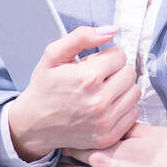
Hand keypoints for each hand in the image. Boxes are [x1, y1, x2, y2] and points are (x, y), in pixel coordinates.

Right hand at [7, 25, 139, 161]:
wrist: (32, 125)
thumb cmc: (44, 88)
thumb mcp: (53, 55)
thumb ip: (82, 37)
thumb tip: (111, 30)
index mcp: (87, 77)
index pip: (120, 55)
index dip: (106, 57)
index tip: (94, 65)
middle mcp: (99, 101)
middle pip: (130, 73)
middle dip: (115, 71)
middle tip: (98, 78)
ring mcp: (105, 121)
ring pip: (134, 92)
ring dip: (121, 89)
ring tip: (102, 91)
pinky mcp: (108, 137)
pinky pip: (133, 114)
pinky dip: (122, 108)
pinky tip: (105, 107)